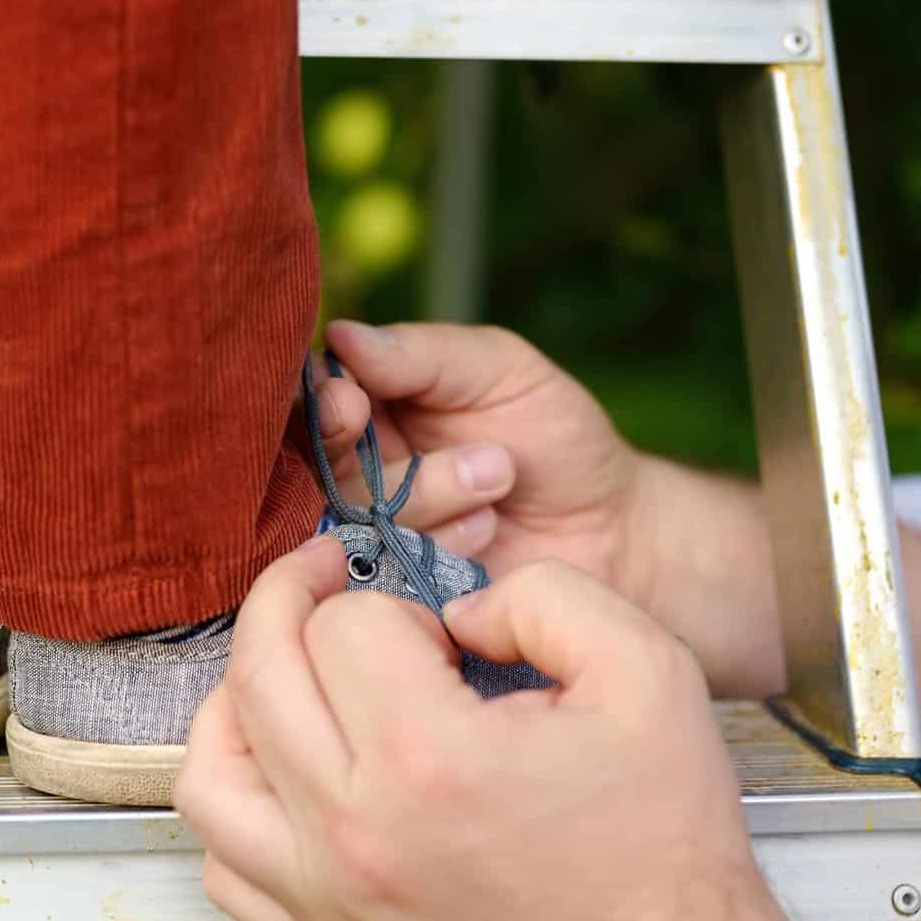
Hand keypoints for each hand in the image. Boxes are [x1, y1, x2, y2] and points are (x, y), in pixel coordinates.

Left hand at [175, 539, 788, 920]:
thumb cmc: (664, 838)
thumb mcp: (648, 669)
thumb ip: (543, 593)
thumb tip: (455, 608)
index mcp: (428, 757)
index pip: (344, 623)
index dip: (394, 598)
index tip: (443, 630)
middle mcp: (354, 830)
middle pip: (258, 674)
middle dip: (290, 600)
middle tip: (330, 575)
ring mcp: (328, 893)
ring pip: (211, 770)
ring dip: (237, 696)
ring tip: (292, 665)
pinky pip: (224, 864)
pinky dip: (235, 801)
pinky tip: (285, 766)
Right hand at [309, 320, 640, 585]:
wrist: (611, 525)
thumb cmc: (555, 435)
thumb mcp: (498, 369)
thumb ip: (421, 353)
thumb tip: (340, 334)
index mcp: (372, 402)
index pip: (309, 396)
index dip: (317, 400)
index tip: (350, 400)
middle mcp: (358, 466)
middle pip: (316, 462)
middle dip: (361, 451)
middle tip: (413, 448)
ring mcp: (374, 531)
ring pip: (352, 516)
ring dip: (427, 493)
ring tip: (499, 475)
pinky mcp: (398, 586)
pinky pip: (382, 571)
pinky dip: (439, 545)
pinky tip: (487, 529)